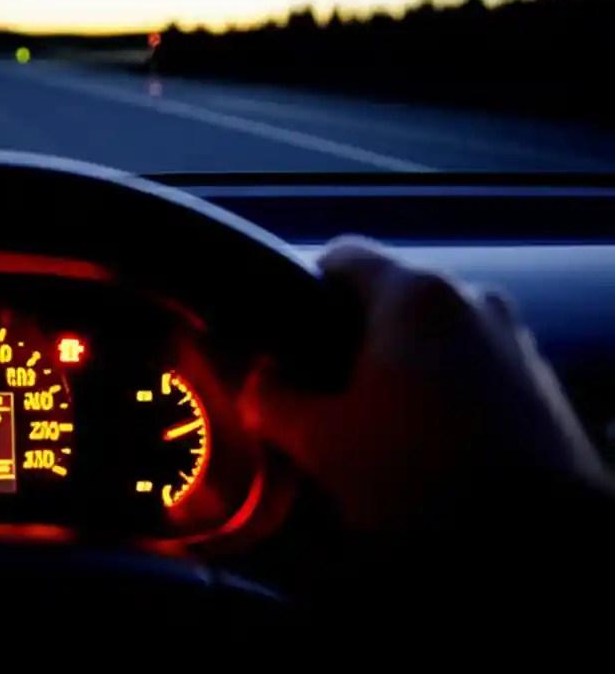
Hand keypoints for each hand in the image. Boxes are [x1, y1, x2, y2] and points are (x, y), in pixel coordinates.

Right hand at [243, 236, 611, 530]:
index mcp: (412, 295)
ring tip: (375, 426)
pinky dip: (441, 390)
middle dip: (351, 340)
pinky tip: (425, 443)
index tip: (283, 341)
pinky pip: (470, 365)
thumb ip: (269, 400)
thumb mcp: (320, 443)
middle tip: (320, 393)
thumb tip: (252, 381)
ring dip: (400, 367)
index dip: (300, 292)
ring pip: (431, 334)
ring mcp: (513, 338)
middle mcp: (470, 298)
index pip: (339, 256)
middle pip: (387, 299)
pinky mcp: (539, 382)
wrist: (528, 536)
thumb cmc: (417, 473)